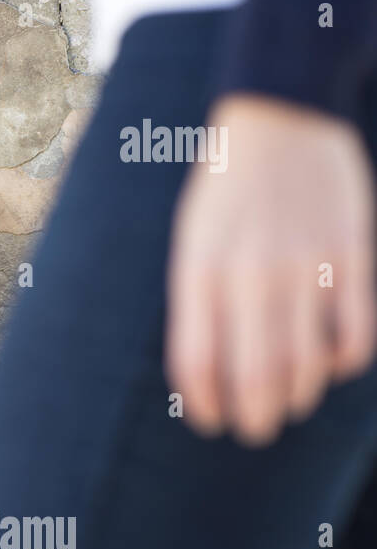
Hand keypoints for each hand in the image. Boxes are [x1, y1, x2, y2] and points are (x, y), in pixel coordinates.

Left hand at [166, 93, 376, 446]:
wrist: (281, 117)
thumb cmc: (226, 190)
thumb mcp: (192, 240)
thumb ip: (197, 301)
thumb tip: (208, 372)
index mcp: (200, 270)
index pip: (195, 362)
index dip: (203, 405)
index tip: (209, 422)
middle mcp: (250, 273)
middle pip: (254, 375)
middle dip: (253, 418)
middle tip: (254, 431)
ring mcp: (305, 266)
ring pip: (305, 365)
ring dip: (296, 399)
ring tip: (288, 406)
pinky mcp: (352, 256)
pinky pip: (355, 335)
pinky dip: (343, 363)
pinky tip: (330, 364)